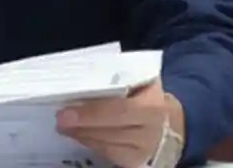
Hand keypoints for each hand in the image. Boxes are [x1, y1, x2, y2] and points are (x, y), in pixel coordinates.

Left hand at [56, 78, 182, 166]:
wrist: (173, 123)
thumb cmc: (149, 97)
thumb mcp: (141, 81)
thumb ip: (118, 78)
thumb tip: (84, 74)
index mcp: (152, 107)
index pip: (118, 111)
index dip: (90, 113)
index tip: (66, 112)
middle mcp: (151, 132)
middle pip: (110, 132)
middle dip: (82, 126)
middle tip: (60, 119)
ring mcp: (146, 151)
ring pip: (107, 146)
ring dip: (83, 136)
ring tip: (65, 126)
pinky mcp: (139, 163)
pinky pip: (111, 156)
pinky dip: (93, 144)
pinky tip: (80, 135)